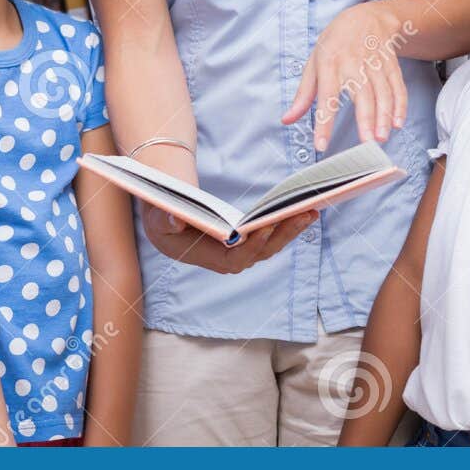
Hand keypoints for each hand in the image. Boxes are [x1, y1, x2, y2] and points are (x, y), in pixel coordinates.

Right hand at [140, 205, 315, 273]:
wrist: (167, 224)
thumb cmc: (162, 221)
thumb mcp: (158, 218)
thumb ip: (165, 219)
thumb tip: (175, 220)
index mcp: (210, 258)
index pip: (237, 258)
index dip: (254, 245)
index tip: (267, 226)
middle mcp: (230, 260)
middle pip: (262, 251)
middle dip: (284, 233)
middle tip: (304, 213)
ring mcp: (242, 252)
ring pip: (272, 245)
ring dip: (292, 229)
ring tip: (311, 210)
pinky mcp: (249, 242)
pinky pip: (272, 236)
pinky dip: (288, 224)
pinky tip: (303, 210)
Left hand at [281, 0, 409, 151]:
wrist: (365, 16)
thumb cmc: (335, 43)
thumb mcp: (313, 62)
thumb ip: (303, 94)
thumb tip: (287, 119)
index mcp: (330, 64)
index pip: (326, 97)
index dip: (324, 123)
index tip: (321, 145)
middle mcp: (353, 63)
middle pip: (362, 94)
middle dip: (365, 119)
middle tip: (366, 142)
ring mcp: (375, 63)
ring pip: (383, 92)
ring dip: (384, 116)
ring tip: (381, 137)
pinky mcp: (390, 64)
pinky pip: (397, 86)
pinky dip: (400, 105)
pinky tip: (398, 122)